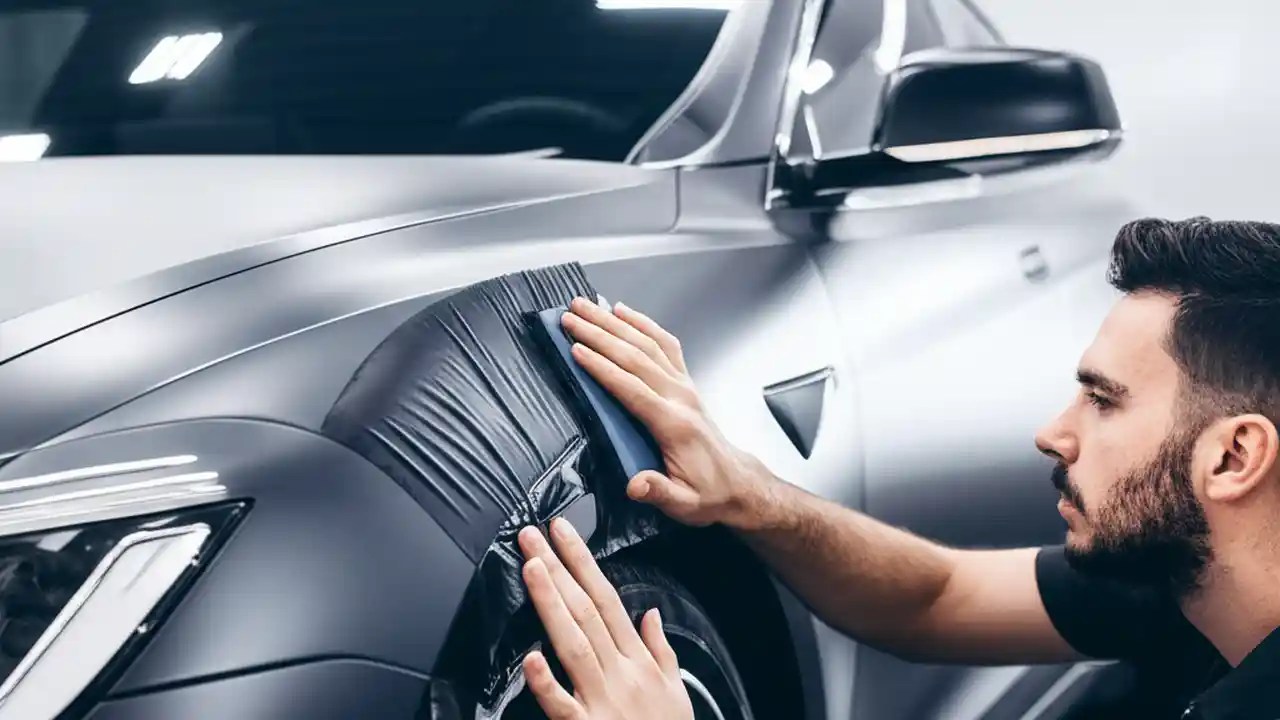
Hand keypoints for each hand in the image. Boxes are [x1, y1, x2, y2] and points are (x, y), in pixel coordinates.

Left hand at [518, 518, 692, 719]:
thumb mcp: (676, 689)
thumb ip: (661, 648)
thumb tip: (651, 613)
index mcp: (638, 660)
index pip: (607, 598)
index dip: (583, 563)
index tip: (562, 532)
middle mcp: (620, 673)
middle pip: (586, 611)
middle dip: (560, 569)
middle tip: (533, 535)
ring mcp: (602, 701)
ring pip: (573, 644)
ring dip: (551, 604)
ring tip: (532, 568)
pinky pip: (563, 706)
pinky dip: (548, 683)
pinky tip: (531, 659)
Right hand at [560, 296, 772, 527]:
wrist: (736, 484)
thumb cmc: (707, 492)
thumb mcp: (683, 503)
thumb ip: (658, 491)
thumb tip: (635, 485)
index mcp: (674, 423)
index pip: (632, 388)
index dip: (602, 368)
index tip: (576, 350)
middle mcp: (680, 397)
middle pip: (635, 356)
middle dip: (598, 333)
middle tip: (570, 318)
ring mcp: (684, 386)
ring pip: (646, 343)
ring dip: (614, 322)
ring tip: (586, 305)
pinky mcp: (685, 383)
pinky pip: (663, 344)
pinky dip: (642, 324)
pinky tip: (623, 312)